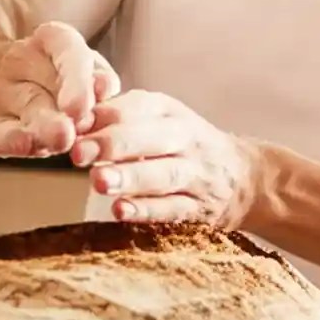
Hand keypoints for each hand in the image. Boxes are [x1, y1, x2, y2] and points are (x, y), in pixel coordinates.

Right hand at [0, 22, 120, 157]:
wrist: (59, 95)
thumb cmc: (85, 81)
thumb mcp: (98, 72)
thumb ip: (101, 81)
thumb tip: (103, 87)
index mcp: (53, 38)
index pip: (65, 48)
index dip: (75, 78)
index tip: (80, 107)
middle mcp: (23, 59)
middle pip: (41, 86)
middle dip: (56, 113)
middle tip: (67, 132)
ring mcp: (6, 93)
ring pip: (25, 112)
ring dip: (42, 130)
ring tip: (59, 141)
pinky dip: (12, 141)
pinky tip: (24, 146)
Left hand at [70, 89, 265, 228]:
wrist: (246, 178)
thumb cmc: (182, 146)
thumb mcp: (159, 120)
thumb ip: (118, 117)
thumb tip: (73, 120)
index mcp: (170, 112)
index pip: (140, 107)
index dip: (106, 115)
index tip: (72, 125)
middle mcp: (186, 139)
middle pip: (153, 138)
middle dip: (114, 144)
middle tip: (79, 154)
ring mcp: (196, 174)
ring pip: (163, 174)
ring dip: (130, 178)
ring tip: (98, 181)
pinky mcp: (200, 209)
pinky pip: (173, 209)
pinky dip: (146, 211)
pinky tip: (120, 212)